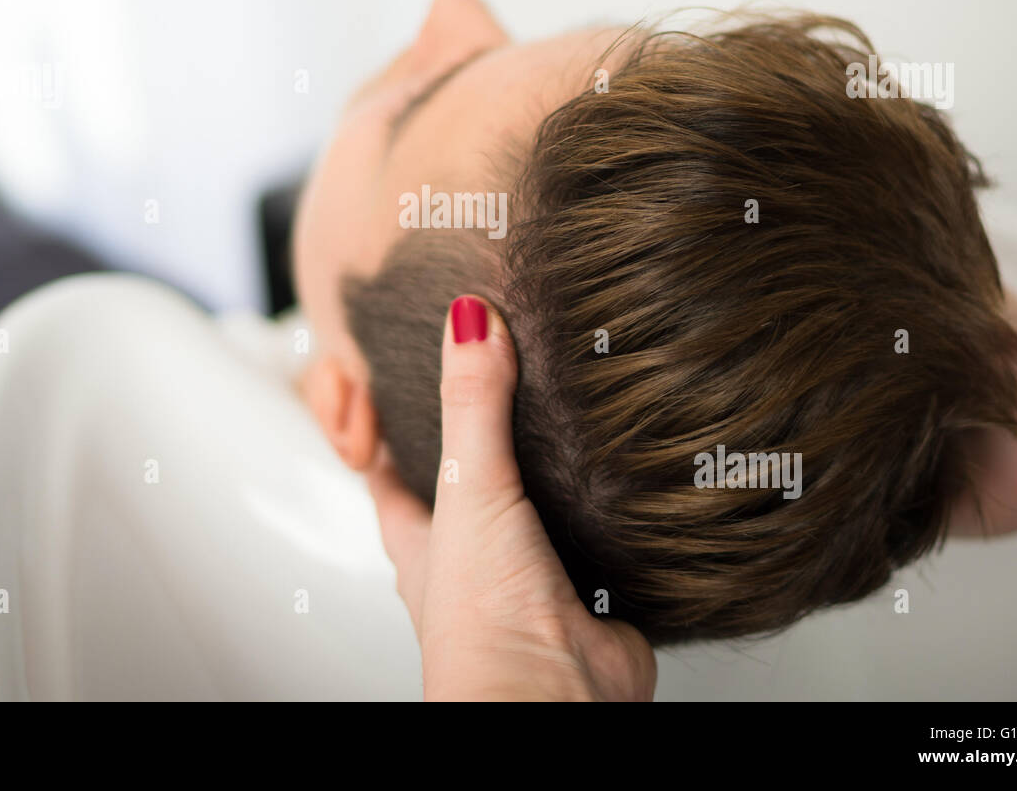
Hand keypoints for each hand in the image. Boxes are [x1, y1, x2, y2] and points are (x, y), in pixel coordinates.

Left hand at [365, 295, 655, 700]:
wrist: (557, 698)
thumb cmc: (485, 624)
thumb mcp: (469, 491)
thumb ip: (471, 405)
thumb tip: (468, 317)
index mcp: (424, 533)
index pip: (388, 468)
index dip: (382, 422)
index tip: (388, 370)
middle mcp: (475, 552)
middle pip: (466, 479)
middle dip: (482, 431)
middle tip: (502, 370)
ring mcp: (534, 568)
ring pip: (537, 501)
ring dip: (556, 462)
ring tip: (579, 401)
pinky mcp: (593, 584)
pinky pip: (603, 528)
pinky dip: (615, 499)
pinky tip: (634, 467)